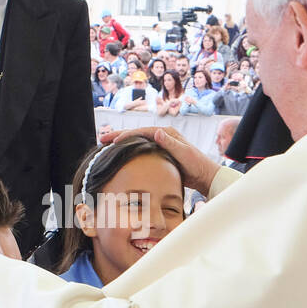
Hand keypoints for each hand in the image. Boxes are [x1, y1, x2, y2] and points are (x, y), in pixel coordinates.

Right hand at [100, 125, 220, 194]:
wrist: (205, 176)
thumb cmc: (197, 165)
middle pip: (136, 133)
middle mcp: (163, 136)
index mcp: (167, 133)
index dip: (126, 135)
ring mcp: (161, 144)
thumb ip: (171, 143)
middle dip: (118, 136)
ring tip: (105, 146)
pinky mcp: (160, 153)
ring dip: (121, 143)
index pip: (142, 131)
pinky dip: (128, 151)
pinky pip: (140, 150)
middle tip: (101, 139)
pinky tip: (120, 156)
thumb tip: (157, 132)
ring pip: (136, 141)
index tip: (113, 141)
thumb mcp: (184, 154)